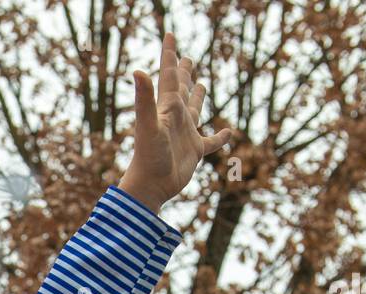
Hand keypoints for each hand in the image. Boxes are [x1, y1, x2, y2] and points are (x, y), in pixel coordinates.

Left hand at [117, 33, 233, 214]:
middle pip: (181, 89)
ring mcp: (185, 134)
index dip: (169, 55)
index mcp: (167, 108)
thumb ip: (144, 99)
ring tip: (201, 84)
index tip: (169, 34)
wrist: (150, 187)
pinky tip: (228, 132)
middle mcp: (176, 118)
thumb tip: (137, 70)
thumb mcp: (148, 125)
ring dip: (198, 97)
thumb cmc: (148, 157)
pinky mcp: (195, 152)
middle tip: (186, 57)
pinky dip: (220, 137)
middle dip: (183, 72)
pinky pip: (211, 142)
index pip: (169, 75)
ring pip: (195, 110)